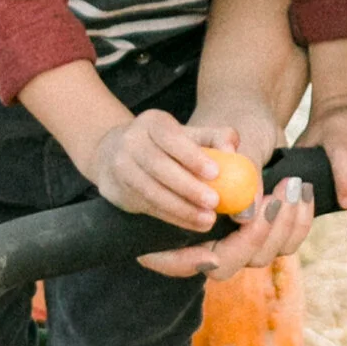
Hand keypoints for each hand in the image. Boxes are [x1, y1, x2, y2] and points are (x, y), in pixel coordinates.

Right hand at [91, 107, 236, 233]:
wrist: (115, 153)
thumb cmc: (166, 145)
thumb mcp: (189, 135)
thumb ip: (216, 138)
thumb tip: (232, 151)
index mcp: (152, 122)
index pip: (171, 136)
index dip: (192, 155)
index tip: (215, 173)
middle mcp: (131, 140)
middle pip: (158, 165)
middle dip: (188, 186)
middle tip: (215, 202)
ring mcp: (120, 166)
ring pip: (151, 190)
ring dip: (181, 208)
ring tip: (208, 219)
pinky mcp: (117, 189)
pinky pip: (147, 205)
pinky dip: (172, 216)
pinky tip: (192, 223)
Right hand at [135, 108, 312, 278]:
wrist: (252, 119)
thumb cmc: (226, 125)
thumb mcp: (220, 139)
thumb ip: (228, 171)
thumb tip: (245, 214)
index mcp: (181, 216)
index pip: (169, 259)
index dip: (184, 264)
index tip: (210, 256)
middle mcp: (209, 237)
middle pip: (224, 265)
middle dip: (253, 239)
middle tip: (272, 202)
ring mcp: (240, 239)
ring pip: (261, 257)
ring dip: (282, 225)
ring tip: (291, 184)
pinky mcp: (269, 234)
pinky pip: (287, 243)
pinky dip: (300, 220)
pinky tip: (304, 191)